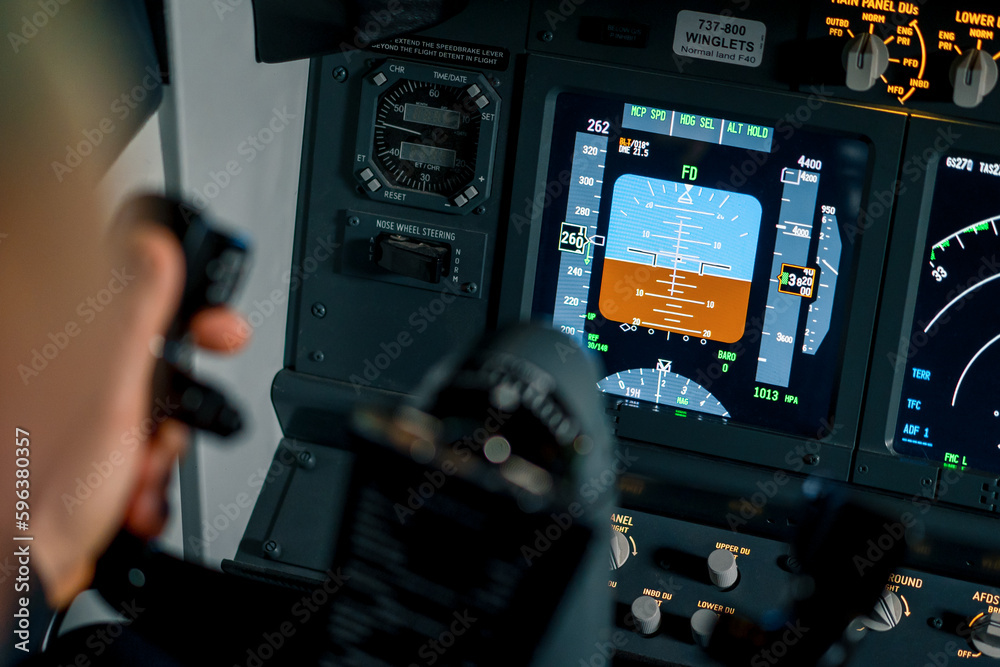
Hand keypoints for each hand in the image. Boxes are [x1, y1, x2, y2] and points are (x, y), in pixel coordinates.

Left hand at [26, 217, 249, 606]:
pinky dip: (147, 471)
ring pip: (153, 408)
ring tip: (137, 471)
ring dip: (161, 448)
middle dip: (178, 397)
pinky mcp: (93, 452)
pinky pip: (142, 445)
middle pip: (150, 356)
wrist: (29, 565)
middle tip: (187, 417)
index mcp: (63, 340)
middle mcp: (67, 373)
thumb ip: (136, 314)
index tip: (216, 322)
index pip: (129, 290)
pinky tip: (128, 492)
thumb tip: (152, 243)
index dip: (184, 301)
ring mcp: (80, 415)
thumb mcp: (108, 388)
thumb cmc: (41, 484)